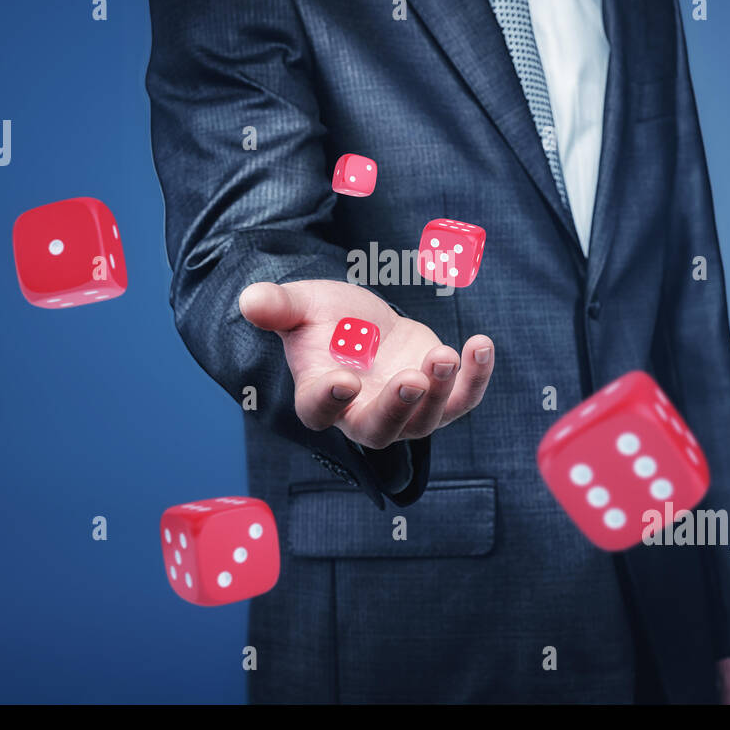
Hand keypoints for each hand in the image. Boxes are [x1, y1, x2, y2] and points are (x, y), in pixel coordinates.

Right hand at [239, 280, 494, 448]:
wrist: (365, 325)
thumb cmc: (327, 319)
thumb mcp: (302, 305)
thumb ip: (278, 306)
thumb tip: (249, 300)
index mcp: (321, 394)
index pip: (320, 410)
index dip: (330, 400)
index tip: (343, 381)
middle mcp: (363, 413)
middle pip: (379, 430)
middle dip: (397, 408)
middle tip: (412, 380)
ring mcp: (406, 411)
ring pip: (425, 421)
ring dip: (440, 392)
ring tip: (446, 354)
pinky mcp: (439, 396)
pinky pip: (463, 398)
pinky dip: (475, 378)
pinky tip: (480, 346)